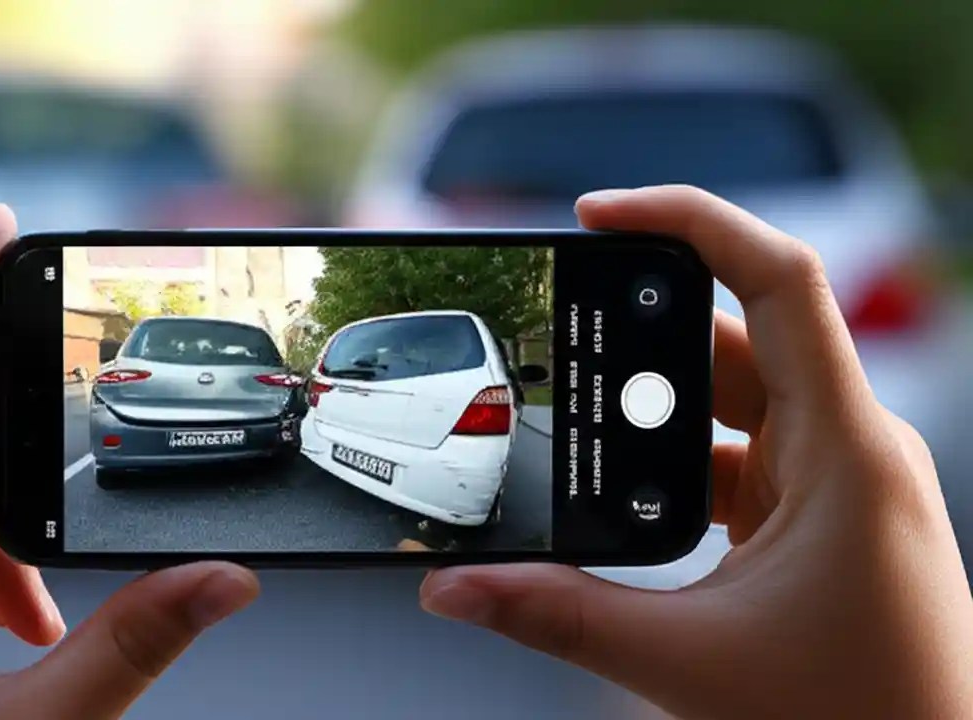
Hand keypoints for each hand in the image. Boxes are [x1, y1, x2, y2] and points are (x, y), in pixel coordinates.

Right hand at [419, 186, 972, 718]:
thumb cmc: (860, 719)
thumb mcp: (688, 661)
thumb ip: (559, 616)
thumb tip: (455, 587)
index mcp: (845, 451)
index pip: (779, 281)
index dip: (690, 222)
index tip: (600, 215)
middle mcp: (847, 446)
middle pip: (732, 339)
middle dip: (638, 336)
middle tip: (557, 337)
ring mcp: (832, 480)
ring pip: (729, 401)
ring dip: (651, 412)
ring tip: (576, 426)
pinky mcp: (813, 514)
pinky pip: (733, 454)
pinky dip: (671, 460)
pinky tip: (621, 491)